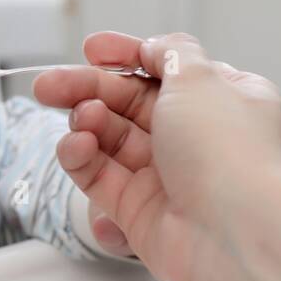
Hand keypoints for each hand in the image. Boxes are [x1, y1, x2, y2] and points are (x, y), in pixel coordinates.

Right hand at [33, 31, 280, 280]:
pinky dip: (81, 157)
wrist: (233, 232)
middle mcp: (194, 136)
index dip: (125, 56)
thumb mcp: (200, 78)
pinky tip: (77, 145)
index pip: (163, 69)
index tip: (90, 49)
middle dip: (86, 88)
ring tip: (82, 120)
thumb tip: (152, 47)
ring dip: (86, 122)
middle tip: (47, 85)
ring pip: (108, 137)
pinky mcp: (137, 207)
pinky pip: (98, 174)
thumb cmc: (228, 151)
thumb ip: (169, 52)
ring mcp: (165, 173)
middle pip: (127, 102)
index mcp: (221, 99)